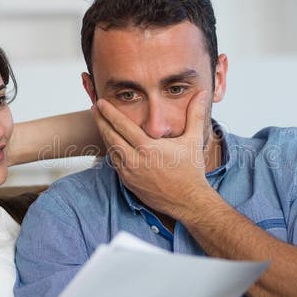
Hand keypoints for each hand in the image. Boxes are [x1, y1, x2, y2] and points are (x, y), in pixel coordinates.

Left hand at [92, 93, 210, 216]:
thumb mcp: (194, 140)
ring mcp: (129, 174)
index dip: (109, 113)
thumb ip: (196, 115)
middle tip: (94, 109)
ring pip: (110, 150)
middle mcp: (135, 161)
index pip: (122, 125)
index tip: (100, 103)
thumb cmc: (191, 171)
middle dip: (100, 121)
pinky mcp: (128, 183)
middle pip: (110, 136)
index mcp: (148, 148)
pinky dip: (111, 151)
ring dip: (104, 135)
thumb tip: (202, 94)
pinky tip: (110, 143)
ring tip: (100, 123)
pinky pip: (115, 164)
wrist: (188, 201)